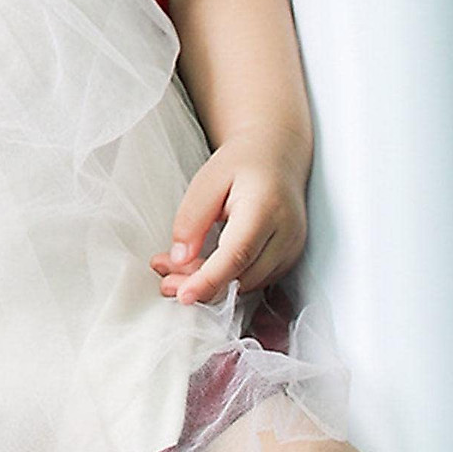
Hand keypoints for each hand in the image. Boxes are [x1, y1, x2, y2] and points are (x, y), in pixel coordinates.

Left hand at [149, 124, 309, 305]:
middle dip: (198, 282)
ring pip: (244, 286)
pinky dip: (223, 281)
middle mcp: (286, 233)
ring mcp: (290, 250)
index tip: (183, 296)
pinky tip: (200, 267)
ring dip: (208, 284)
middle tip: (162, 268)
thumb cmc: (241, 164)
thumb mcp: (207, 181)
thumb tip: (180, 260)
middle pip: (239, 276)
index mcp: (267, 208)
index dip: (208, 280)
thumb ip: (192, 220)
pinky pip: (251, 282)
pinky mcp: (286, 261)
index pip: (237, 254)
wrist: (278, 155)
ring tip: (175, 266)